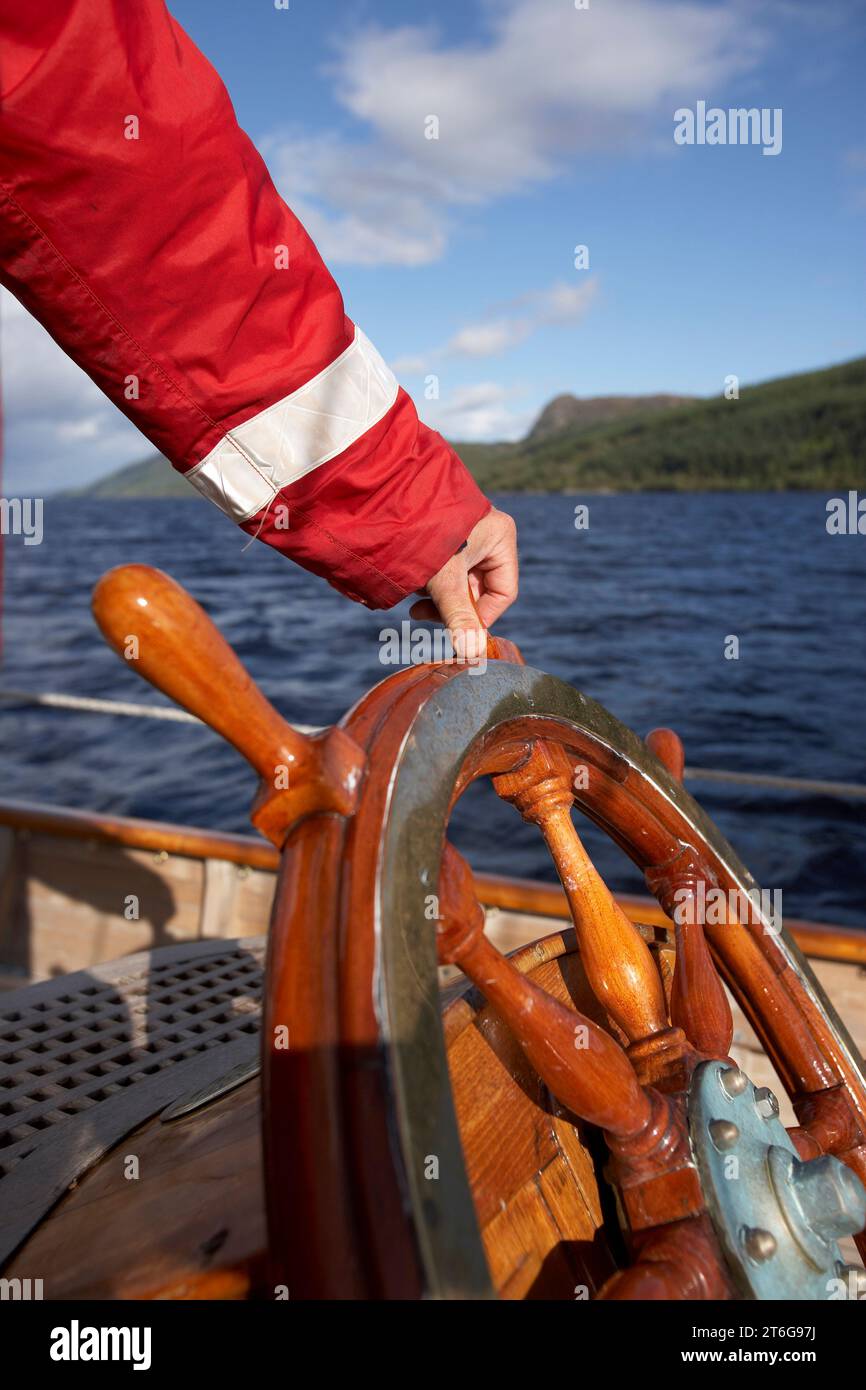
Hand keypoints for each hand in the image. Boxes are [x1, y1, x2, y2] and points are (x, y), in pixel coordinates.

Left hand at [410, 507, 517, 657]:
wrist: (389, 495)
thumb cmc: (426, 532)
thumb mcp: (445, 579)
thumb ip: (459, 617)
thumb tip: (472, 655)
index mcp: (501, 538)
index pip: (503, 593)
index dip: (480, 617)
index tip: (455, 630)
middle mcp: (488, 534)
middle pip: (477, 588)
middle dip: (449, 604)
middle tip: (419, 613)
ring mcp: (465, 533)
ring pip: (457, 580)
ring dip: (436, 593)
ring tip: (412, 591)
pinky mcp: (443, 535)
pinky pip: (442, 568)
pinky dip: (427, 579)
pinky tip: (409, 578)